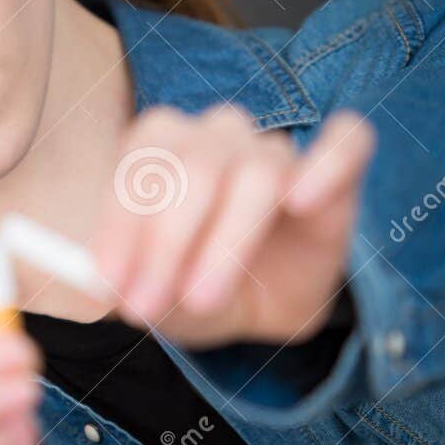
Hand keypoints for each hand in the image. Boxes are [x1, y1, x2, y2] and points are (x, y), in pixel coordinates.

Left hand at [91, 103, 376, 348]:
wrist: (261, 308)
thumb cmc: (197, 288)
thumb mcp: (154, 296)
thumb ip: (125, 282)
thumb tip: (97, 278)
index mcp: (163, 148)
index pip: (142, 161)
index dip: (121, 222)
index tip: (111, 282)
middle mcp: (218, 136)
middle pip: (195, 165)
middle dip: (165, 242)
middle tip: (149, 305)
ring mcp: (277, 149)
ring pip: (257, 169)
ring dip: (226, 239)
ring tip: (204, 298)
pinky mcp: (338, 167)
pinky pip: (347, 141)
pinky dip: (327, 163)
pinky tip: (301, 201)